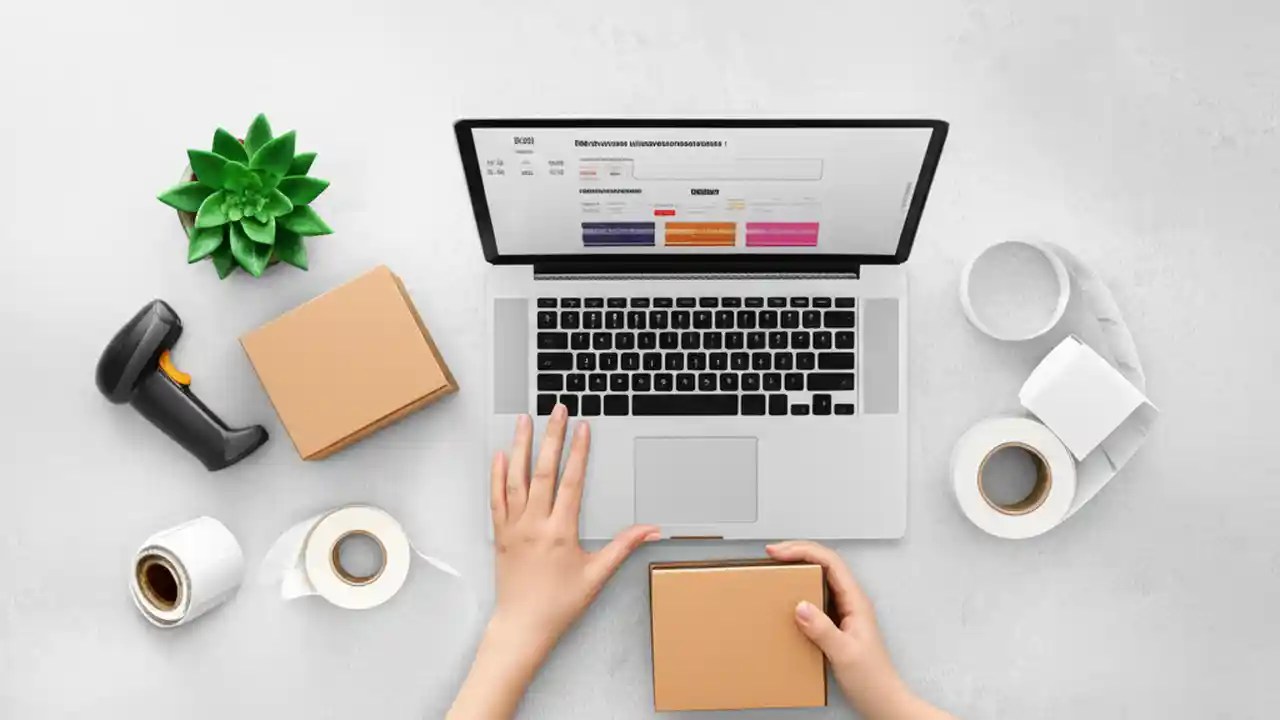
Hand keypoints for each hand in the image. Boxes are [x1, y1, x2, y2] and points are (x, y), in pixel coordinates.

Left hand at [448, 406, 658, 719]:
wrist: (523, 626)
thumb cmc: (560, 603)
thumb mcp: (598, 574)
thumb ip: (624, 546)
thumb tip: (651, 530)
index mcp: (561, 531)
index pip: (572, 481)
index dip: (579, 451)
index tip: (583, 428)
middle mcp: (534, 524)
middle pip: (543, 470)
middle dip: (551, 436)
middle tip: (556, 410)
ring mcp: (513, 527)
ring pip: (515, 478)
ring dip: (520, 446)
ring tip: (524, 420)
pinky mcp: (499, 534)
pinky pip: (496, 498)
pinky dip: (497, 474)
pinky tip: (500, 455)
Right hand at [766, 541, 953, 719]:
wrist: (883, 701)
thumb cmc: (873, 680)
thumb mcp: (845, 654)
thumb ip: (823, 629)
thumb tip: (801, 606)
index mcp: (856, 602)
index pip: (830, 562)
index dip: (803, 551)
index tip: (779, 552)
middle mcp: (851, 602)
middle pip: (824, 563)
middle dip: (798, 552)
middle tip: (773, 553)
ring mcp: (845, 611)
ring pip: (821, 577)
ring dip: (799, 568)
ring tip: (778, 568)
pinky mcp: (837, 623)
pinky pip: (817, 597)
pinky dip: (800, 589)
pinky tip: (788, 598)